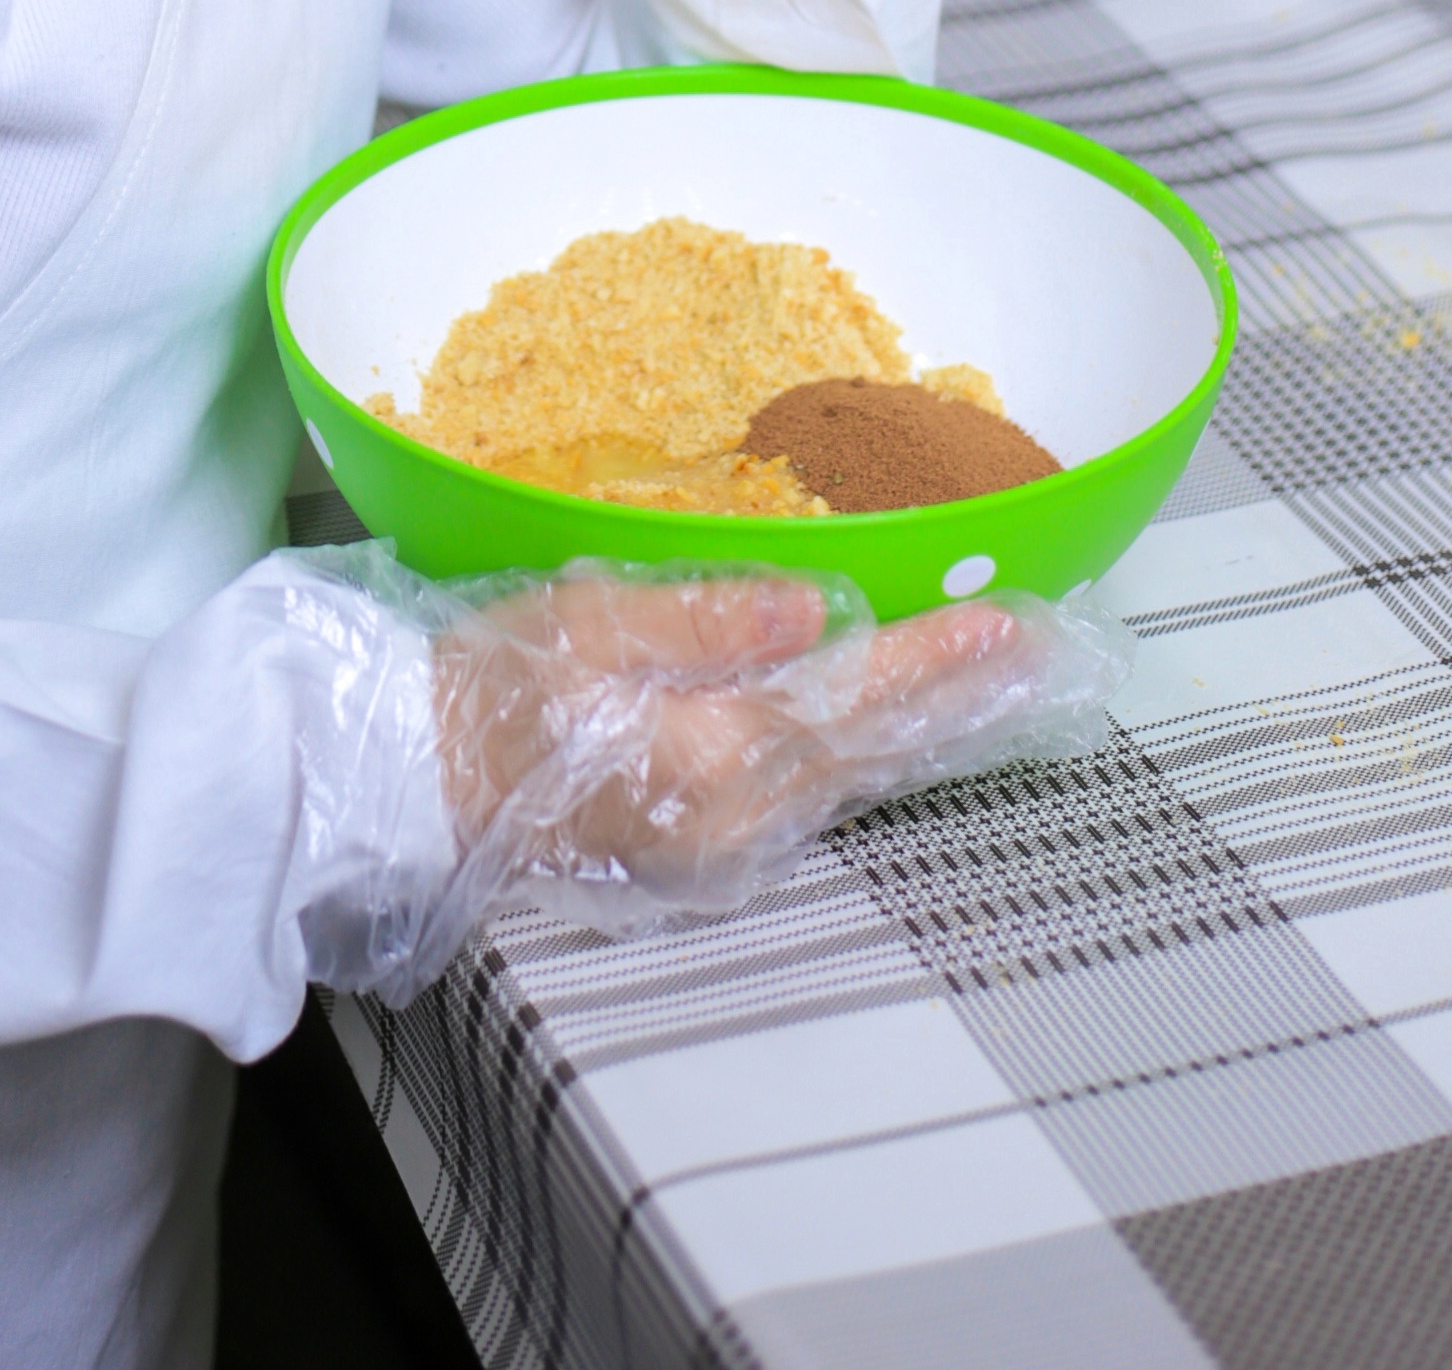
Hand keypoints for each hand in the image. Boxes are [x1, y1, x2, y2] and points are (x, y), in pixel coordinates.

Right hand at [435, 572, 1088, 898]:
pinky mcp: (703, 844)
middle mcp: (730, 815)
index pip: (851, 697)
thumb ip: (704, 619)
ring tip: (989, 678)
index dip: (935, 656)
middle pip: (873, 750)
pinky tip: (893, 728)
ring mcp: (720, 842)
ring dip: (924, 727)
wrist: (414, 777)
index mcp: (703, 753)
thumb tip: (807, 606)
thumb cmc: (482, 691)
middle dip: (958, 695)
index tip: (1005, 622)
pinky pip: (812, 796)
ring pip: (851, 779)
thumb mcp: (584, 622)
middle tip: (1037, 649)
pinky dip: (867, 756)